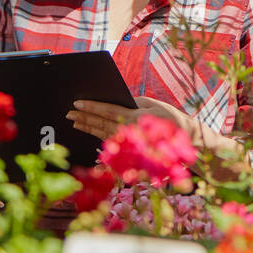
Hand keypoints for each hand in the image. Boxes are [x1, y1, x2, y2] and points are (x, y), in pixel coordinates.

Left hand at [66, 96, 201, 147]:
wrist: (183, 141)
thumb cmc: (168, 119)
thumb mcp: (152, 105)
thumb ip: (133, 102)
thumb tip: (116, 102)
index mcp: (135, 117)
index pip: (108, 111)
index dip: (91, 107)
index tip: (77, 104)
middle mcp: (129, 131)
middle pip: (101, 124)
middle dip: (84, 118)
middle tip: (69, 114)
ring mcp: (129, 142)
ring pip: (103, 134)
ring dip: (88, 128)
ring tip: (75, 122)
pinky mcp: (130, 150)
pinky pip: (111, 142)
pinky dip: (98, 136)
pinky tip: (89, 131)